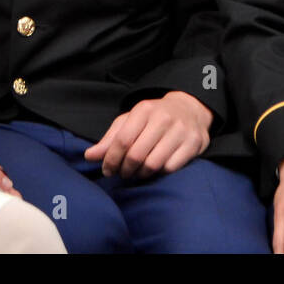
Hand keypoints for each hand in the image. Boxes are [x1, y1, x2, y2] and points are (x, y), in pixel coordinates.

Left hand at [83, 90, 212, 178]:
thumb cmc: (154, 118)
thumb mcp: (131, 121)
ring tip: (138, 173)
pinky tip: (157, 169)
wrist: (190, 109)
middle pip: (137, 154)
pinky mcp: (194, 143)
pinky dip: (160, 173)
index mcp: (144, 110)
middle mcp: (163, 118)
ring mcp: (181, 130)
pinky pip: (171, 168)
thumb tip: (89, 156)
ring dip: (141, 174)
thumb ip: (110, 139)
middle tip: (123, 174)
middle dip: (125, 170)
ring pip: (154, 164)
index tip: (107, 170)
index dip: (111, 159)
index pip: (122, 140)